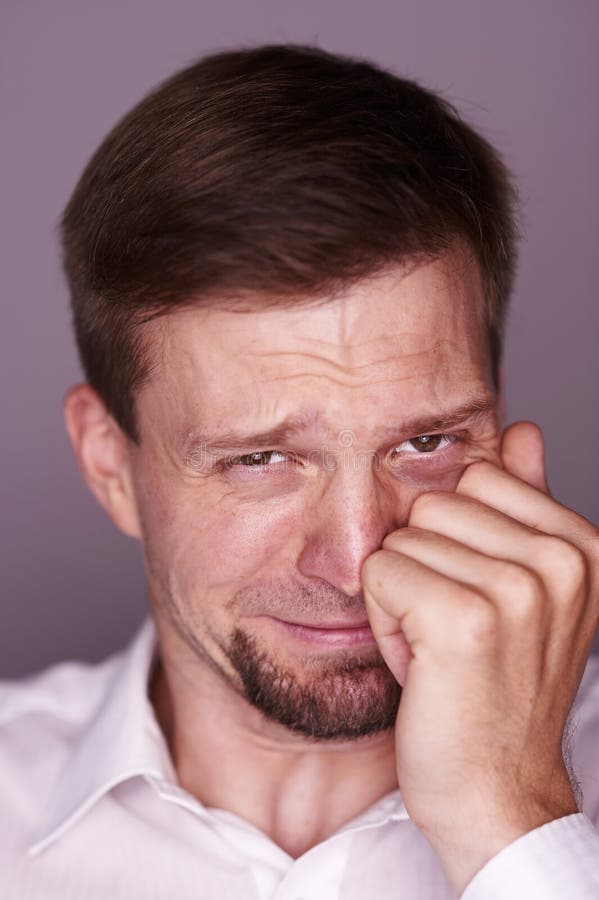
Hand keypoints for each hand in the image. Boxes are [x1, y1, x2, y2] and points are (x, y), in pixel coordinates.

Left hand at [361, 421, 598, 894]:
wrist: (496, 792)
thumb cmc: (497, 690)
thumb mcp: (523, 591)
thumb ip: (525, 506)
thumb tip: (520, 431)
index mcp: (582, 545)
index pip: (475, 478)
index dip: (456, 540)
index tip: (480, 600)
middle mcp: (562, 561)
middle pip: (431, 504)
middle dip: (425, 565)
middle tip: (456, 630)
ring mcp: (520, 588)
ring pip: (400, 539)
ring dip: (403, 595)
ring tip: (441, 646)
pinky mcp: (468, 620)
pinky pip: (381, 573)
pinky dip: (385, 621)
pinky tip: (421, 664)